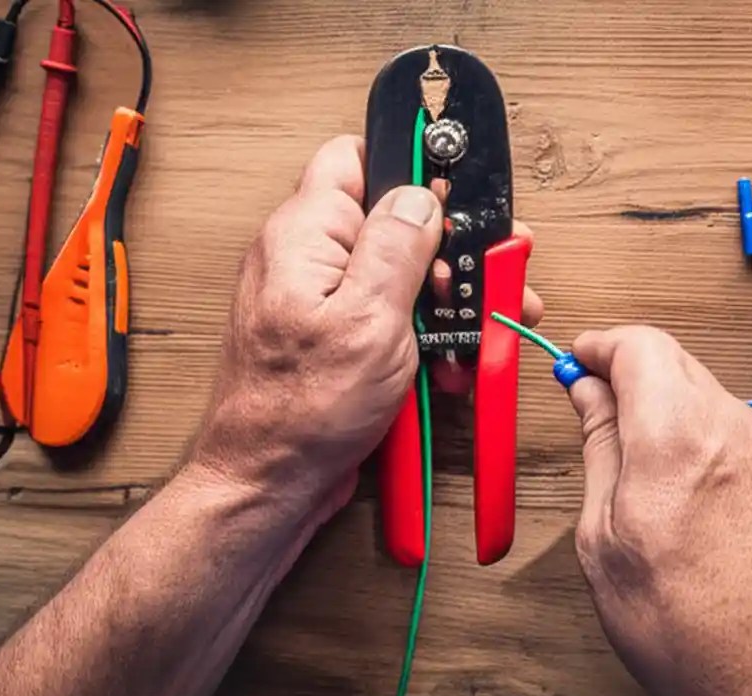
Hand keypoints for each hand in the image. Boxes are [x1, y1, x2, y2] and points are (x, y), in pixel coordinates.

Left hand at [188, 136, 539, 523]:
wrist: (269, 482)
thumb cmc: (301, 411)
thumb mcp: (369, 319)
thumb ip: (397, 247)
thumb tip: (420, 196)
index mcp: (305, 235)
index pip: (356, 157)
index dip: (410, 166)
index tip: (458, 193)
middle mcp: (306, 258)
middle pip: (390, 221)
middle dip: (445, 252)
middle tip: (482, 281)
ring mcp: (318, 299)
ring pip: (396, 275)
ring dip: (441, 304)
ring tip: (470, 336)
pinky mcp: (332, 337)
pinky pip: (385, 318)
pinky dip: (419, 339)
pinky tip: (442, 367)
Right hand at [567, 327, 751, 695]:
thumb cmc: (688, 631)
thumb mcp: (604, 538)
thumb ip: (600, 448)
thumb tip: (590, 396)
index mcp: (678, 440)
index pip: (639, 345)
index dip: (600, 347)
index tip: (580, 361)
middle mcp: (738, 433)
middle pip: (678, 363)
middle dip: (633, 376)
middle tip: (600, 409)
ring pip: (713, 400)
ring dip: (673, 416)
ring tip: (648, 477)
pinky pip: (745, 437)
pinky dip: (711, 446)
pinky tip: (694, 500)